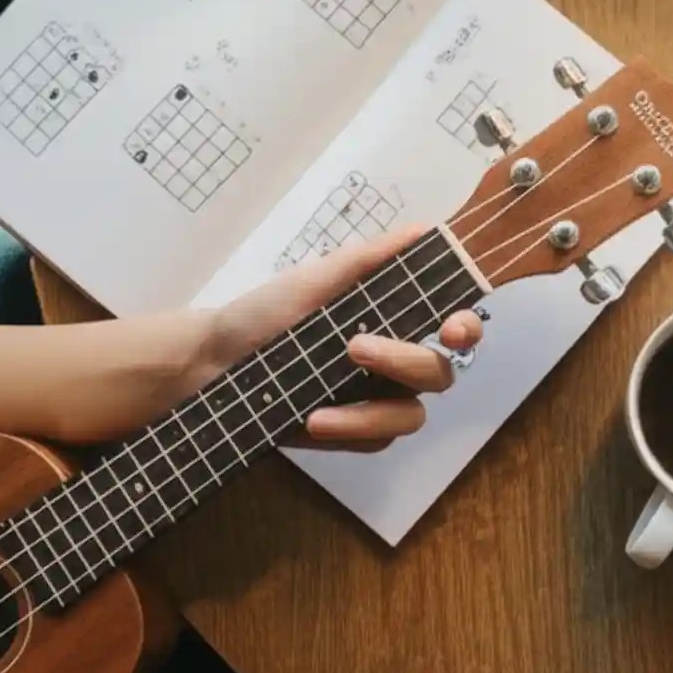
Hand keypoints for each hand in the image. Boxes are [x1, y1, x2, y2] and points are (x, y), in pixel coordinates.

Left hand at [0, 224, 483, 446]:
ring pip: (412, 416)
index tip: (452, 325)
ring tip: (324, 405)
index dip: (467, 324)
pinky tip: (313, 420)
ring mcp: (374, 400)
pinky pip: (377, 442)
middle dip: (407, 363)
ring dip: (373, 411)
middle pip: (441, 372)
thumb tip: (426, 230)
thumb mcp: (312, 280)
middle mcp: (394, 360)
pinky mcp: (352, 436)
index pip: (454, 321)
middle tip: (360, 349)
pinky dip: (350, 430)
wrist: (205, 369)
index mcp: (393, 316)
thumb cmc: (259, 317)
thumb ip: (371, 260)